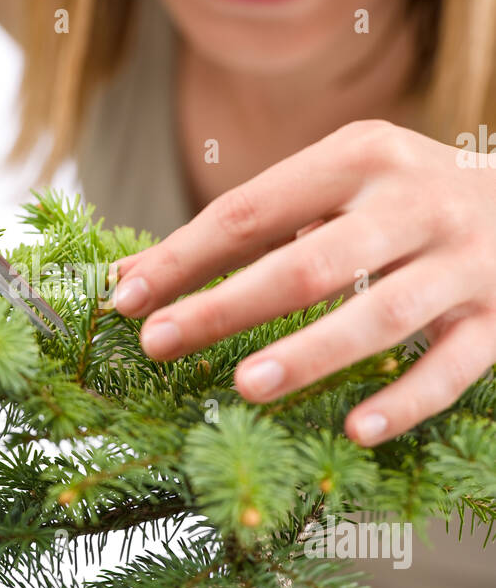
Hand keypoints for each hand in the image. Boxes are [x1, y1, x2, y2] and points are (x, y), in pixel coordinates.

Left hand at [111, 119, 495, 444]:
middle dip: (227, 305)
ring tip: (244, 386)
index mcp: (361, 157)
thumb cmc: (407, 196)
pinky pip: (451, 368)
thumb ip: (255, 224)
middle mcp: (414, 203)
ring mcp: (463, 263)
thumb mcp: (341, 181)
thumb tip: (140, 276)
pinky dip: (405, 401)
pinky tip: (355, 429)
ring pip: (381, 315)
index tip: (125, 297)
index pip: (254, 209)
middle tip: (159, 341)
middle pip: (309, 262)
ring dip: (310, 353)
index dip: (186, 256)